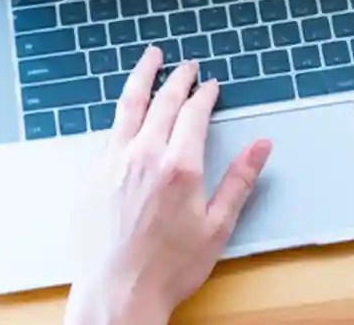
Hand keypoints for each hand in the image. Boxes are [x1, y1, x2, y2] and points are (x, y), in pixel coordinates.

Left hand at [64, 48, 271, 324]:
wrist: (117, 293)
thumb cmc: (170, 267)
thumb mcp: (217, 226)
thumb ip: (240, 180)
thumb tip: (262, 146)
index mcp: (179, 166)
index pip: (194, 113)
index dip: (204, 95)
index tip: (211, 85)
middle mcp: (144, 156)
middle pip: (161, 101)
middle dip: (176, 78)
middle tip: (186, 65)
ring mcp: (113, 163)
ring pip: (128, 107)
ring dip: (142, 78)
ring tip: (150, 59)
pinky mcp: (92, 176)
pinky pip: (110, 134)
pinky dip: (123, 116)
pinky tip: (127, 114)